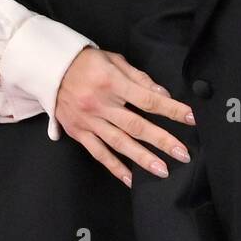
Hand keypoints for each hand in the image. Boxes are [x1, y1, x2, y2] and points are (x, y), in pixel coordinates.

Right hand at [55, 48, 193, 184]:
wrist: (49, 69)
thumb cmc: (86, 62)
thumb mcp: (114, 60)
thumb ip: (139, 78)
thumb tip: (162, 93)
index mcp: (112, 83)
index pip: (148, 99)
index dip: (171, 109)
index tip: (191, 118)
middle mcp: (100, 104)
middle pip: (136, 125)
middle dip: (162, 140)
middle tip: (183, 154)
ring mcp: (88, 121)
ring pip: (119, 143)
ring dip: (142, 159)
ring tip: (163, 170)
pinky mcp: (79, 133)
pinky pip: (99, 153)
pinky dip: (115, 168)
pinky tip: (131, 180)